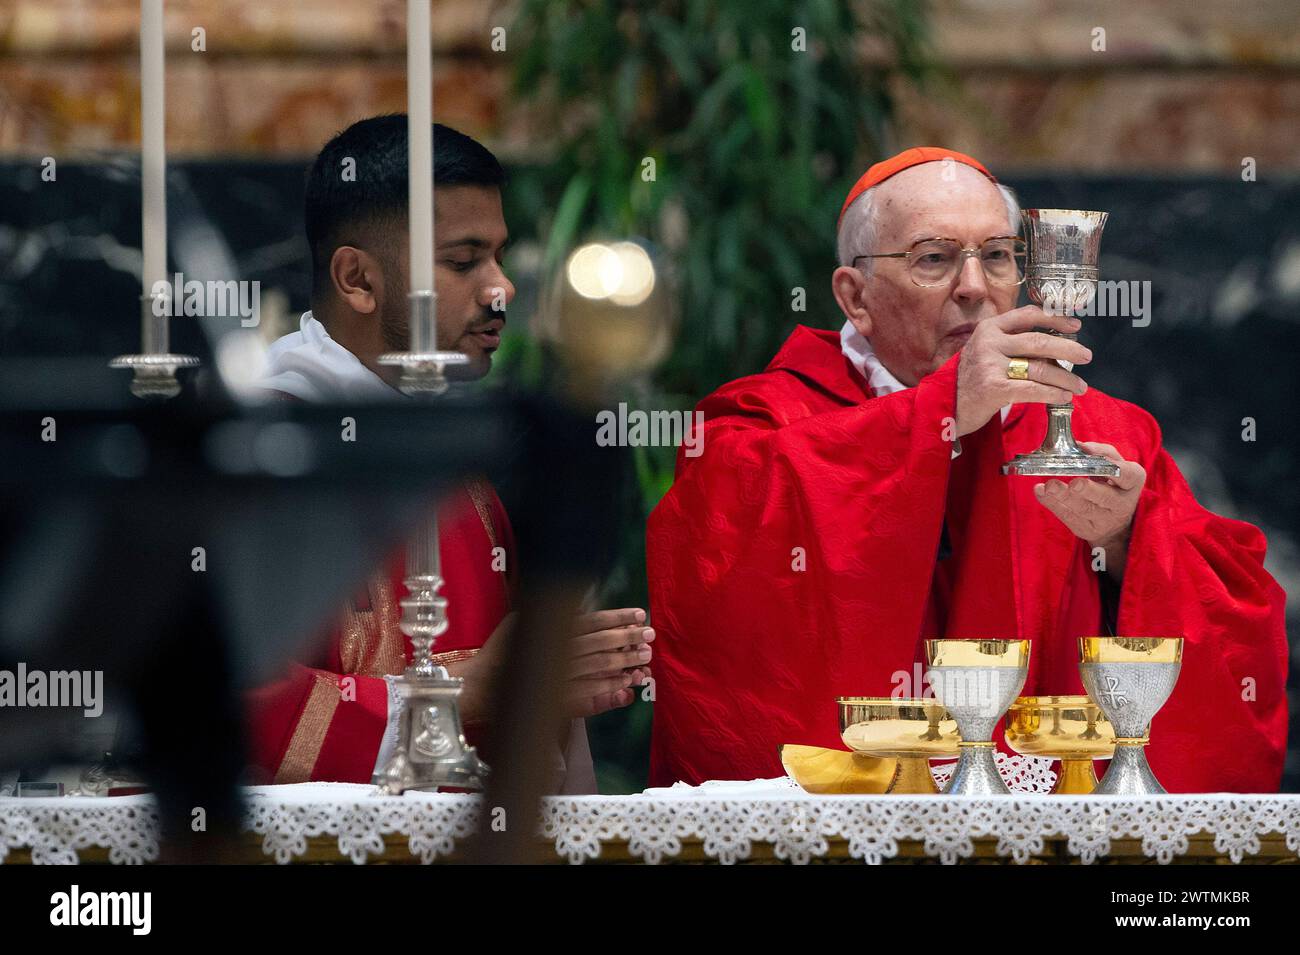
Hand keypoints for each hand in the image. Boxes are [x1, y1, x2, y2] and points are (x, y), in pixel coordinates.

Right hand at [450, 608, 652, 721]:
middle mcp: (556, 650)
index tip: (639, 614)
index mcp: (549, 628)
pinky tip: (627, 687)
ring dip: (625, 662)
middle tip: (650, 635)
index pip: (591, 620)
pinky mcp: (558, 698)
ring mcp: (559, 676)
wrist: (481, 686)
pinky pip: (590, 693)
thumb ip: (549, 612)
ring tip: (645, 660)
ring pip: (598, 666)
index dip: (617, 617)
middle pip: (600, 642)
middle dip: (628, 638)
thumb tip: (579, 600)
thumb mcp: (520, 620)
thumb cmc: (501, 651)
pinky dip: (610, 690)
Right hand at [955, 306, 1091, 436]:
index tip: (1075, 325)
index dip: (1055, 319)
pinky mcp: (993, 389)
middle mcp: (989, 343)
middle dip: (1068, 349)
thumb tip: (1055, 343)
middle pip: (1039, 342)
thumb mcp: (985, 351)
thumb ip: (1011, 342)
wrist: (945, 406)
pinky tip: (1064, 398)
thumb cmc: (971, 380)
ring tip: (1079, 387)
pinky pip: (1033, 390)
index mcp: (989, 328)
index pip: (1028, 315)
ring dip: (1065, 379)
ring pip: (1039, 368)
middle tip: (1087, 356)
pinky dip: (1053, 394)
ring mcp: (990, 365)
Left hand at [1033, 442, 1145, 580]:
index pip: (1128, 475)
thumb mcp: (1116, 466)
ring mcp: (1104, 520)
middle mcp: (1121, 504)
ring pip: (1084, 509)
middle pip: (1104, 497)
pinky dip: (1052, 504)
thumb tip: (1080, 445)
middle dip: (1088, 489)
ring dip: (1064, 497)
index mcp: (1132, 483)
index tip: (1091, 456)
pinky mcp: (1086, 529)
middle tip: (1074, 483)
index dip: (1112, 467)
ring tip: (1049, 486)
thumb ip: (1102, 453)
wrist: (1113, 521)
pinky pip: (1068, 517)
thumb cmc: (1112, 484)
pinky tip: (1041, 492)